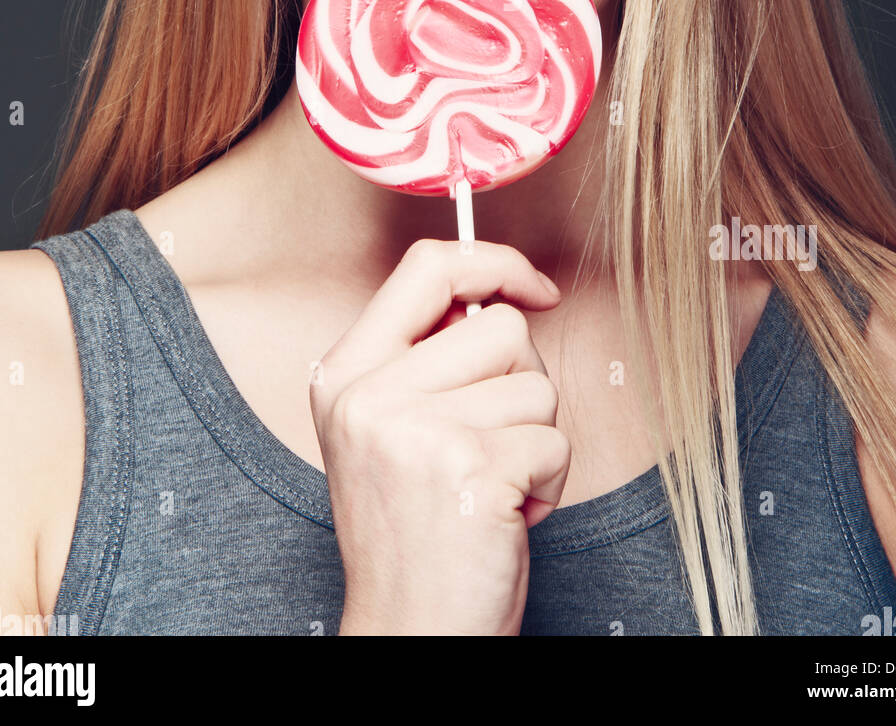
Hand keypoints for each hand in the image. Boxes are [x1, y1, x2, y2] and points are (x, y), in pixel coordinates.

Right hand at [309, 239, 567, 635]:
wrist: (411, 632)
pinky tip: (506, 515)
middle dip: (522, 384)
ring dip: (536, 440)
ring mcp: (415, 431)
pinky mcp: (469, 469)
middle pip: (501, 328)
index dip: (493, 263)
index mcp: (343, 374)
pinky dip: (549, 483)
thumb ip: (425, 357)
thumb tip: (502, 290)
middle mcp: (369, 396)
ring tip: (494, 486)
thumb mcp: (387, 430)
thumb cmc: (415, 531)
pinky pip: (553, 441)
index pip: (425, 267)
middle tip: (492, 443)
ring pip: (536, 386)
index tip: (535, 288)